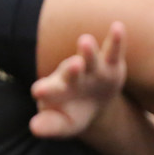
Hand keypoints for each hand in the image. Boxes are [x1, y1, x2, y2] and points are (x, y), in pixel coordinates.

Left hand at [30, 21, 126, 138]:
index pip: (50, 90)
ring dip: (88, 51)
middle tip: (74, 65)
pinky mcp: (110, 64)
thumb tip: (35, 128)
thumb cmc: (73, 112)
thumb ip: (50, 126)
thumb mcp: (64, 124)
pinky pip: (113, 50)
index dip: (46, 90)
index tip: (39, 91)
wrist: (89, 101)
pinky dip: (116, 39)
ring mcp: (91, 68)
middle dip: (71, 69)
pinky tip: (118, 26)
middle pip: (70, 72)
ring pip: (89, 58)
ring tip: (86, 41)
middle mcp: (72, 75)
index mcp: (56, 90)